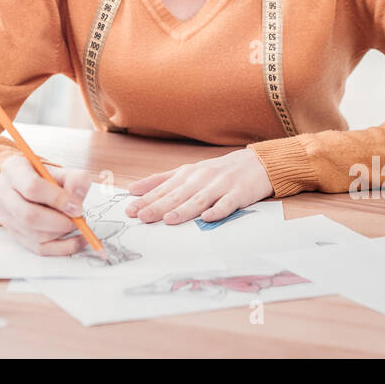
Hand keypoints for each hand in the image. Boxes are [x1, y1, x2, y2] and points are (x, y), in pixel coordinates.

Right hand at [0, 154, 96, 255]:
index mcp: (13, 169)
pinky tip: (77, 240)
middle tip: (77, 219)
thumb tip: (78, 197)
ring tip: (75, 224)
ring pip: (33, 234)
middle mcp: (2, 192)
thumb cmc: (44, 176)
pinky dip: (62, 247)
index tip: (77, 206)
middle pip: (28, 215)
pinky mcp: (13, 232)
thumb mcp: (61, 169)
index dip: (57, 199)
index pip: (32, 187)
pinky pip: (38, 247)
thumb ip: (75, 179)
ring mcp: (5, 215)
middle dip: (58, 222)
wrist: (27, 183)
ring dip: (60, 233)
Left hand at [125, 148, 274, 224]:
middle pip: (177, 194)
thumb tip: (133, 189)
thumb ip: (161, 181)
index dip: (146, 199)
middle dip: (159, 206)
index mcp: (187, 174)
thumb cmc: (217, 172)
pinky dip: (217, 210)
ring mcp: (220, 185)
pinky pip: (227, 203)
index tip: (130, 209)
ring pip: (199, 199)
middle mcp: (201, 178)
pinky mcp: (239, 193)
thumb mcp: (188, 172)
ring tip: (168, 219)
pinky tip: (207, 218)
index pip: (163, 189)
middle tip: (142, 216)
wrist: (255, 164)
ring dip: (184, 209)